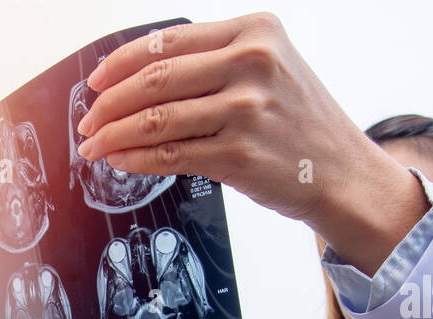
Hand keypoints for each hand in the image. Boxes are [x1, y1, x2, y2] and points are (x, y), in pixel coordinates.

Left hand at [77, 14, 427, 275]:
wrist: (344, 174)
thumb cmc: (299, 124)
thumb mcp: (269, 69)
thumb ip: (214, 63)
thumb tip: (138, 77)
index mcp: (256, 31)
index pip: (168, 42)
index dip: (120, 63)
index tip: (95, 82)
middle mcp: (252, 63)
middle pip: (155, 78)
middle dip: (109, 103)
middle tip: (88, 121)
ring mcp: (246, 109)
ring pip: (156, 118)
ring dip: (114, 134)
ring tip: (94, 146)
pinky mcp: (239, 154)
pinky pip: (170, 155)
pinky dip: (136, 159)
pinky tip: (119, 161)